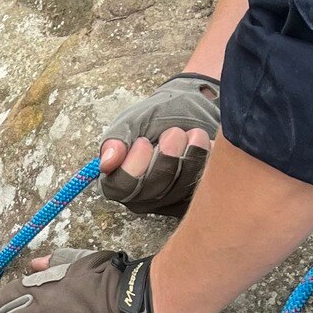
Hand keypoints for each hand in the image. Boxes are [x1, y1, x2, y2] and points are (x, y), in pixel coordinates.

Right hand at [98, 74, 220, 214]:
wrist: (190, 111)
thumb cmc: (155, 118)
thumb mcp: (132, 121)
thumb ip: (117, 139)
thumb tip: (107, 163)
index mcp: (119, 181)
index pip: (121, 188)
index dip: (133, 166)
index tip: (143, 141)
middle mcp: (142, 198)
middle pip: (154, 189)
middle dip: (167, 157)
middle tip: (174, 132)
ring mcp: (170, 201)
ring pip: (180, 187)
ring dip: (190, 155)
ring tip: (193, 133)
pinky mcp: (195, 198)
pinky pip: (203, 184)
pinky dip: (206, 160)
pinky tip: (203, 144)